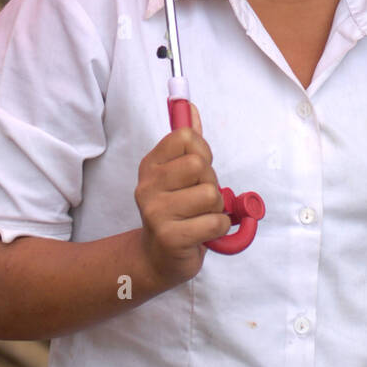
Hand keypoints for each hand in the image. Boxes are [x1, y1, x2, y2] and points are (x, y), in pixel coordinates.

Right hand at [136, 103, 230, 291]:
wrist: (158, 259)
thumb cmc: (176, 212)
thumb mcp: (178, 175)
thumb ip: (188, 143)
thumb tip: (191, 108)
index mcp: (151, 165)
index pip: (186, 137)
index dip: (203, 151)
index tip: (199, 169)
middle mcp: (148, 186)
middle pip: (199, 165)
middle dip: (211, 183)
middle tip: (200, 199)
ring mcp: (156, 212)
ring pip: (210, 194)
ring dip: (216, 208)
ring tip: (201, 217)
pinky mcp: (170, 238)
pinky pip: (215, 222)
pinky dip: (219, 228)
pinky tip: (203, 233)